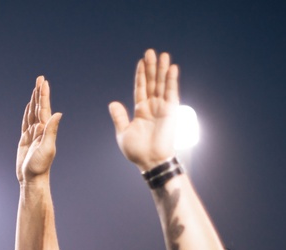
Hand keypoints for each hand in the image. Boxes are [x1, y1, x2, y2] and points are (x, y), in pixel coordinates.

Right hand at [16, 76, 61, 182]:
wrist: (32, 179)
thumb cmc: (40, 167)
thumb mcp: (47, 148)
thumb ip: (51, 130)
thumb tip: (58, 113)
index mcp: (46, 130)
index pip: (44, 108)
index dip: (43, 95)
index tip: (43, 82)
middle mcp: (40, 130)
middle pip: (39, 107)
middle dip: (39, 92)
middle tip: (40, 78)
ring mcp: (33, 134)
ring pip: (32, 113)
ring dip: (34, 100)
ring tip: (35, 88)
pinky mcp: (25, 140)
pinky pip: (26, 122)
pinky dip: (27, 113)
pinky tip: (29, 107)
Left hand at [109, 49, 178, 171]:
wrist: (150, 161)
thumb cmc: (137, 151)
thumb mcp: (123, 132)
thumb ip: (119, 117)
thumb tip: (112, 103)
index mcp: (140, 110)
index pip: (140, 88)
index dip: (141, 75)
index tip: (141, 61)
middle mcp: (152, 107)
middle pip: (151, 82)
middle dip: (151, 67)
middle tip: (150, 52)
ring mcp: (162, 108)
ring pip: (161, 84)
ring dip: (162, 70)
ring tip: (163, 54)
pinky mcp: (171, 111)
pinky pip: (171, 93)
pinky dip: (172, 80)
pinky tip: (172, 68)